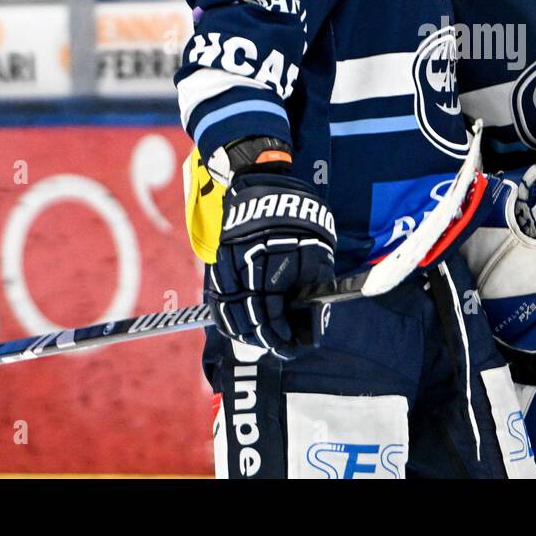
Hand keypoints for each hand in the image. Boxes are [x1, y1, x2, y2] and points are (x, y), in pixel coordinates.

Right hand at [204, 173, 335, 359]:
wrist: (268, 188)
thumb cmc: (301, 223)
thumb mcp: (319, 251)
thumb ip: (314, 286)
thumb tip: (313, 323)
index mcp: (281, 261)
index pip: (276, 311)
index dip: (282, 334)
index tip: (290, 346)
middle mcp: (253, 264)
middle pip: (253, 314)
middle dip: (264, 337)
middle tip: (276, 348)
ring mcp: (232, 262)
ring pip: (231, 309)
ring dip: (243, 332)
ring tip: (257, 342)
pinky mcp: (219, 260)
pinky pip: (217, 297)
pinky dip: (225, 317)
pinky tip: (236, 328)